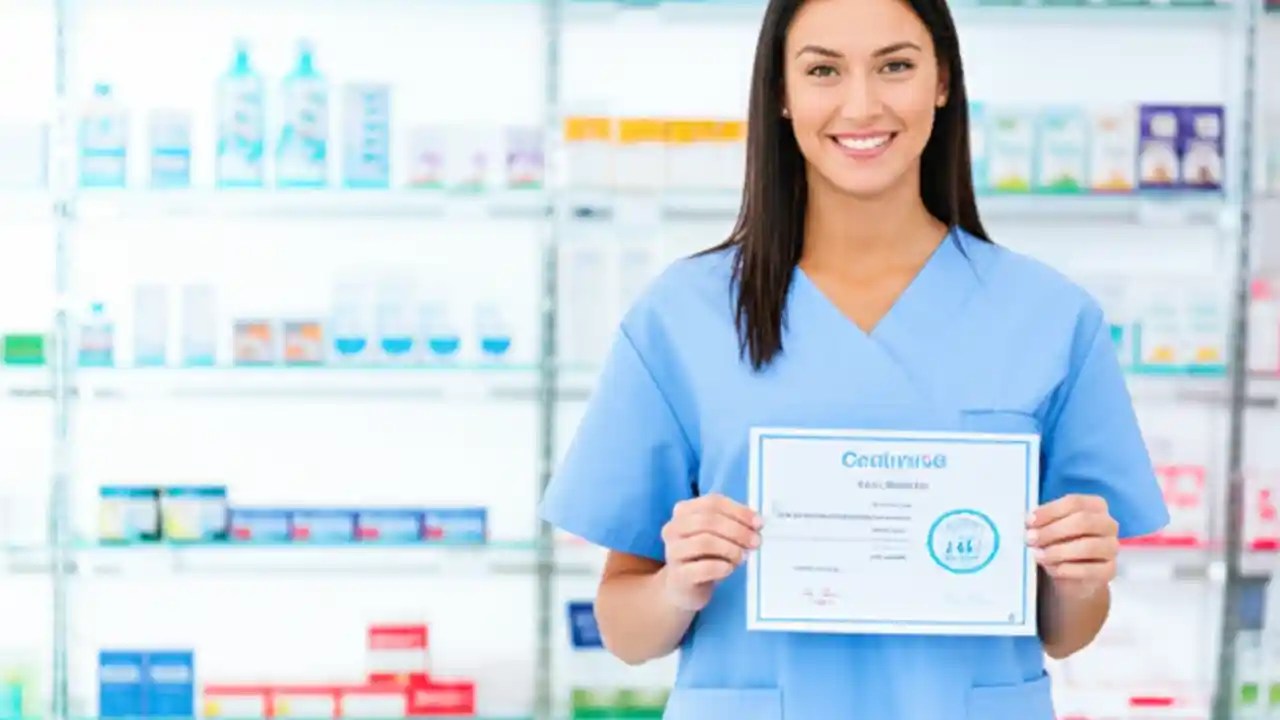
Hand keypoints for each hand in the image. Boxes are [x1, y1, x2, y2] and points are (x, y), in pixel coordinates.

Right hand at [659, 493, 762, 611]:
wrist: (684, 587)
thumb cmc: (703, 556)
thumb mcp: (717, 535)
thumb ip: (733, 524)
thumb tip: (756, 522)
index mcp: (683, 511)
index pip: (713, 502)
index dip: (739, 511)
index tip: (758, 523)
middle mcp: (673, 528)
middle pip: (708, 521)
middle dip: (737, 530)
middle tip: (755, 542)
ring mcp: (673, 552)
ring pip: (704, 542)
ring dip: (731, 549)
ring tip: (742, 557)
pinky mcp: (679, 576)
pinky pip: (703, 568)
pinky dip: (722, 567)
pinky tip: (729, 569)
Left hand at [1026, 494, 1118, 599]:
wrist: (1072, 573)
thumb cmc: (1061, 542)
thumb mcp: (1051, 527)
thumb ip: (1044, 521)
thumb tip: (1030, 524)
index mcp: (1095, 506)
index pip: (1075, 502)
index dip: (1050, 511)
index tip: (1029, 522)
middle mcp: (1108, 524)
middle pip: (1083, 521)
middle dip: (1052, 531)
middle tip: (1031, 539)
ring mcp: (1112, 548)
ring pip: (1088, 546)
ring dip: (1058, 551)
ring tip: (1038, 555)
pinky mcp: (1110, 570)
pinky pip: (1090, 570)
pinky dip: (1067, 569)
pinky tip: (1052, 569)